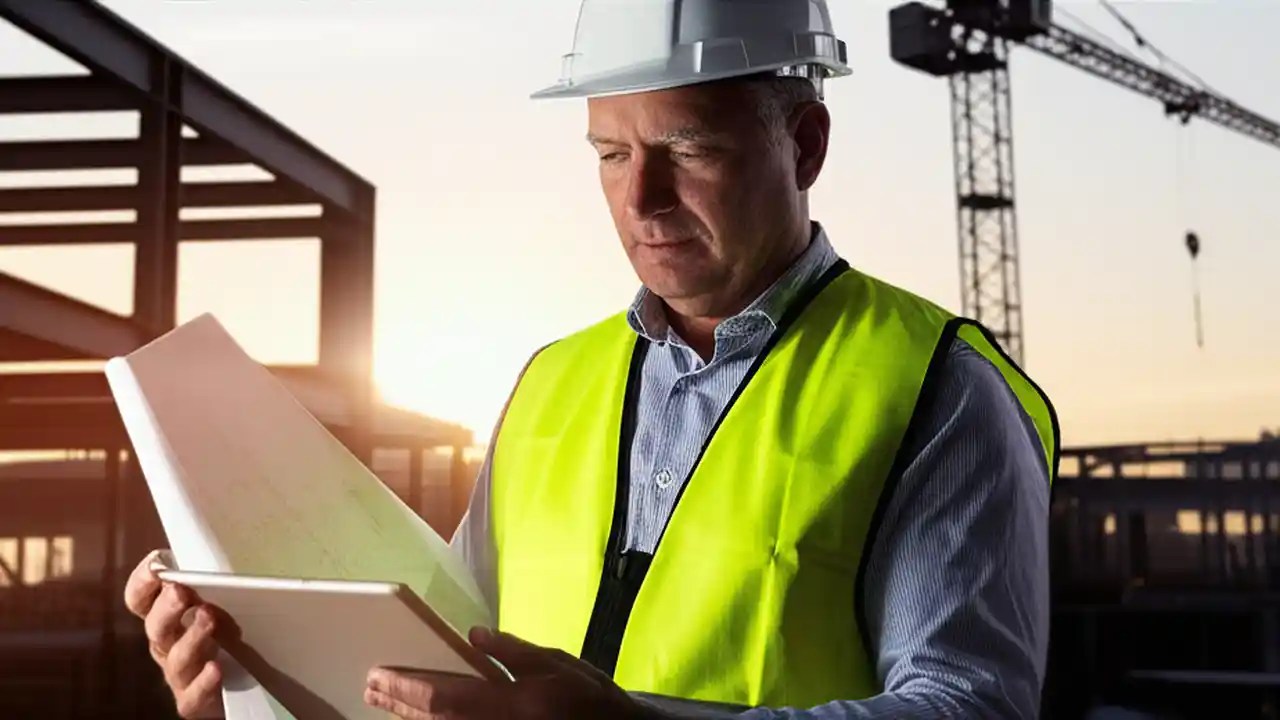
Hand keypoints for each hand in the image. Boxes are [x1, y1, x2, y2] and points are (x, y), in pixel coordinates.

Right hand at [123, 549, 226, 718]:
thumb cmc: (231, 634)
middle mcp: (167, 645)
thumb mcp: (222, 604)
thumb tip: (223, 555)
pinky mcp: (195, 702)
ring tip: (209, 618)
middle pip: (155, 627)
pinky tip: (216, 668)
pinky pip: (191, 696)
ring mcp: (179, 675)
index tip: (156, 565)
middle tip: (181, 592)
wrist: (246, 686)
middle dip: (166, 608)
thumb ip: (215, 585)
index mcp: (167, 618)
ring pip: (175, 659)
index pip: (140, 600)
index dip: (142, 583)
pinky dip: (202, 682)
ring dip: (190, 638)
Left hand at [365, 627, 655, 719]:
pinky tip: (421, 718)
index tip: (379, 673)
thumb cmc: (592, 701)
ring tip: (385, 700)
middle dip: (397, 704)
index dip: (405, 688)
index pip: (442, 699)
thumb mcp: (558, 664)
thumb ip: (514, 652)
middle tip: (370, 687)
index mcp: (511, 704)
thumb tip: (475, 635)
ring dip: (409, 718)